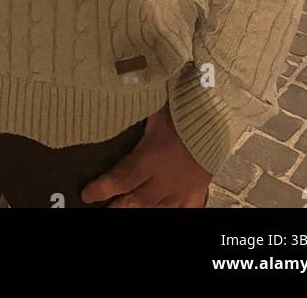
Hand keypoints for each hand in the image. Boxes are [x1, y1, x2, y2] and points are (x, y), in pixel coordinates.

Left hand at [79, 104, 210, 207]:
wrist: (220, 113)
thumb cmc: (184, 103)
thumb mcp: (152, 103)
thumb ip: (132, 106)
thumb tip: (112, 94)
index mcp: (151, 157)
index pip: (120, 178)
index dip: (102, 188)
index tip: (87, 194)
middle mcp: (165, 177)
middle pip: (137, 199)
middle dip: (119, 206)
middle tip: (106, 210)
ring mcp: (184, 184)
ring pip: (160, 206)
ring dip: (143, 210)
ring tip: (128, 211)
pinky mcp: (200, 184)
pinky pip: (188, 206)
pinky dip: (177, 210)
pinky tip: (169, 211)